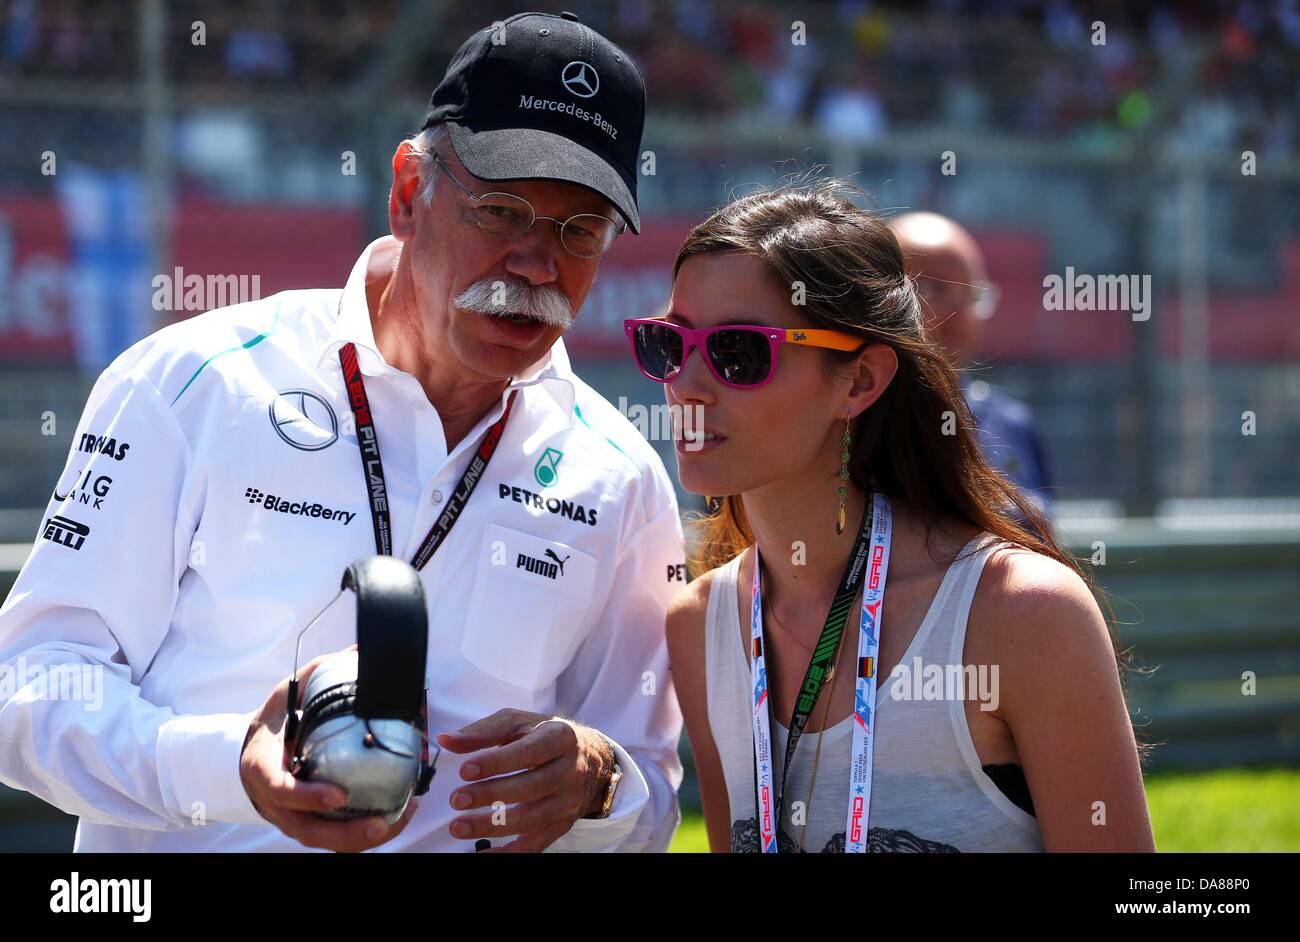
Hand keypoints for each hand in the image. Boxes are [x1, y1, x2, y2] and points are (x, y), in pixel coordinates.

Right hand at [239, 646, 418, 851]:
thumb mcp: (286, 694)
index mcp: (263, 767)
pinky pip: (333, 839)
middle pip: (305, 829)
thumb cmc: (276, 722)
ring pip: (322, 840)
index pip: (279, 789)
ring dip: (359, 840)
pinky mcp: (308, 824)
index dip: (307, 796)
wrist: (254, 751)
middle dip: (343, 832)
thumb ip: (318, 675)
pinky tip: (395, 820)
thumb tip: (361, 651)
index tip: (337, 794)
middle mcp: (274, 802)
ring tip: (397, 822)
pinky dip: (362, 837)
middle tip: (380, 823)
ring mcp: (290, 817)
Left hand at [436, 708, 615, 852]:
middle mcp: (570, 770)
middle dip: (490, 795)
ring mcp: (568, 800)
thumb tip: (447, 741)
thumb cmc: (545, 736)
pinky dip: (510, 852)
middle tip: (456, 799)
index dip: (496, 762)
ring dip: (493, 826)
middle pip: (531, 787)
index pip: (528, 752)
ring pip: (532, 818)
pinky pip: (537, 844)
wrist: (590, 758)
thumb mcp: (519, 723)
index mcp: (560, 737)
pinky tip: (483, 853)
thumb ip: (484, 731)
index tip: (465, 770)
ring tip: (459, 826)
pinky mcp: (563, 823)